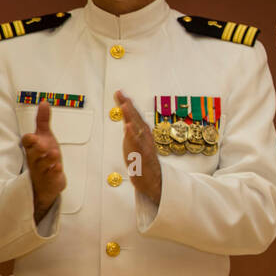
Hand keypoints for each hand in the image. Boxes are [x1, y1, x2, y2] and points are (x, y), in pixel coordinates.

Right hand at [21, 101, 64, 222]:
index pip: (27, 143)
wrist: (47, 180)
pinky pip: (51, 176)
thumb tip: (44, 102)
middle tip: (42, 144)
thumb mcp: (45, 137)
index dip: (29, 140)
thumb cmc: (44, 156)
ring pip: (42, 165)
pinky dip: (54, 172)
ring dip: (48, 159)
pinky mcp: (50, 179)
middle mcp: (35, 159)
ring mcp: (42, 170)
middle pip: (33, 154)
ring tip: (54, 154)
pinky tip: (58, 168)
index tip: (32, 136)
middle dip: (37, 149)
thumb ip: (43, 121)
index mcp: (33, 148)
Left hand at [115, 90, 161, 204]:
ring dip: (131, 116)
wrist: (155, 182)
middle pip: (135, 118)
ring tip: (124, 105)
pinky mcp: (143, 156)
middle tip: (120, 94)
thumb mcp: (136, 146)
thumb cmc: (144, 164)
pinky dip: (133, 134)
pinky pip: (138, 143)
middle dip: (128, 105)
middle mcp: (145, 138)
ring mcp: (145, 146)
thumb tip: (126, 121)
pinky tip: (128, 126)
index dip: (127, 104)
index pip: (134, 116)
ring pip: (137, 128)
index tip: (119, 93)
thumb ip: (132, 133)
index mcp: (143, 134)